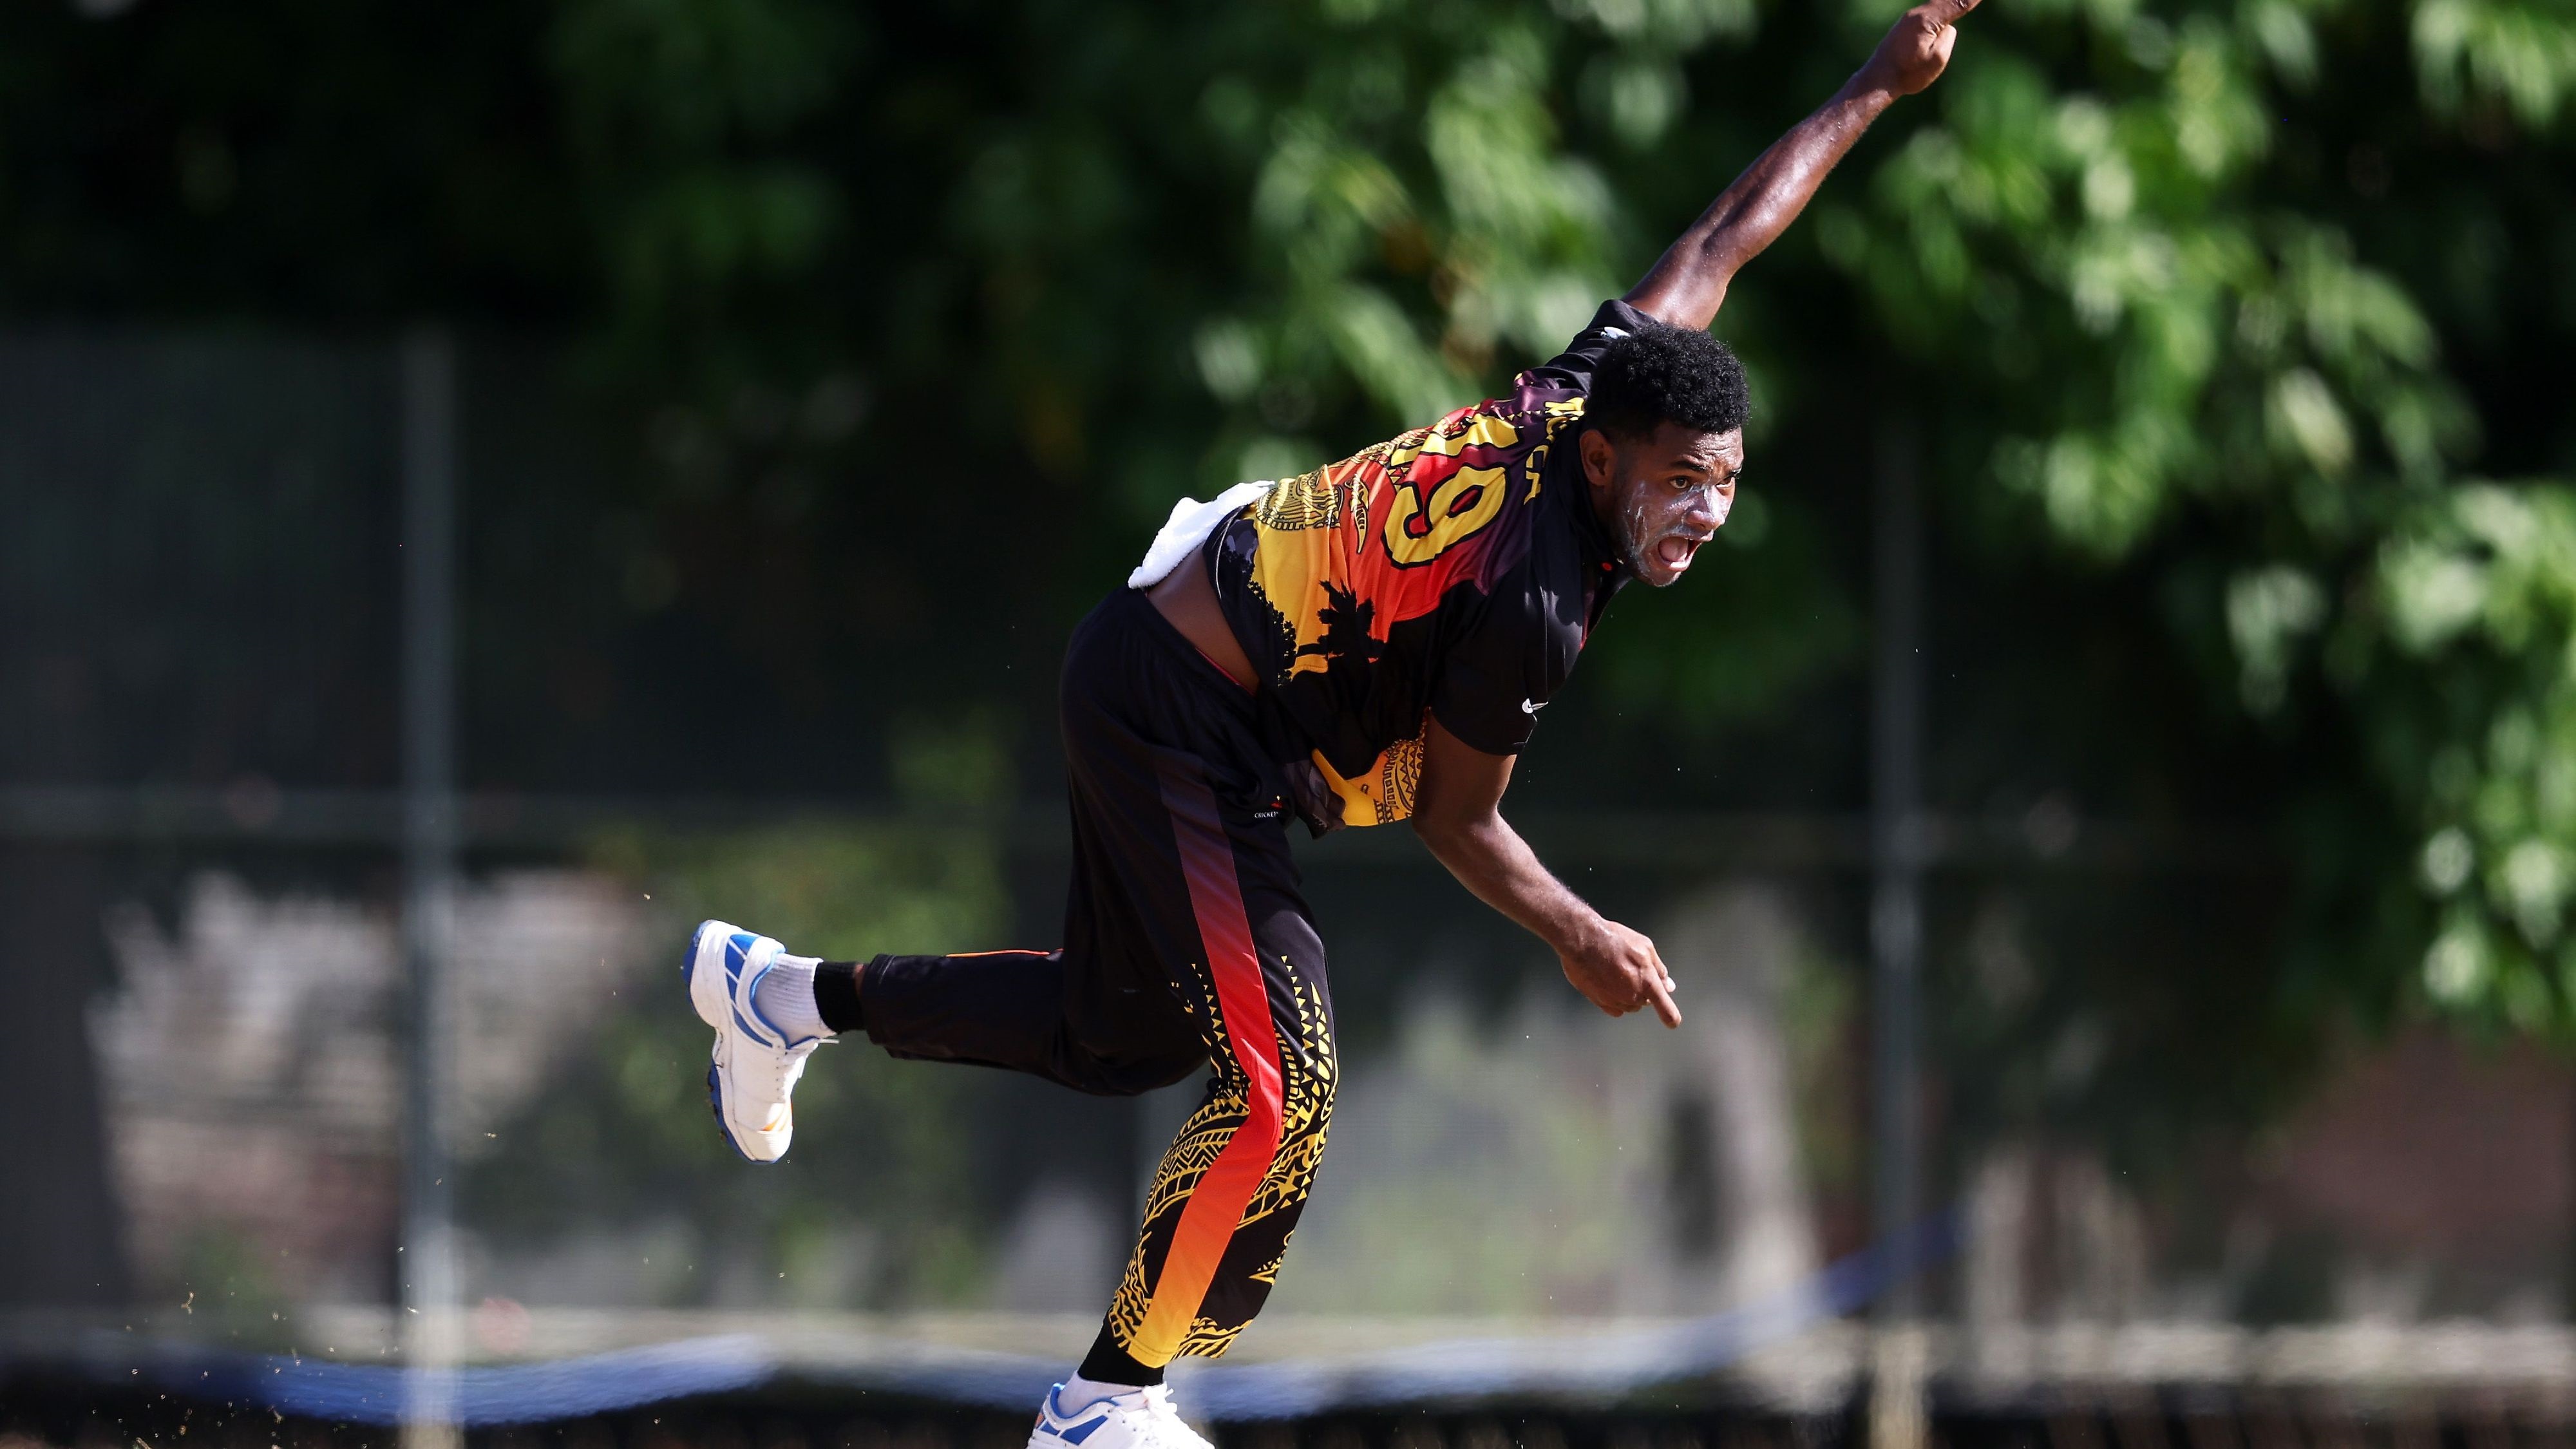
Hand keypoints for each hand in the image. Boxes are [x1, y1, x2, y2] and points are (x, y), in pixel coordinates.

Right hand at [1558, 918, 1681, 1027]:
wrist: (1581, 940)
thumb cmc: (1614, 939)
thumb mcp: (1644, 946)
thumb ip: (1658, 969)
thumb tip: (1668, 986)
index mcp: (1647, 981)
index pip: (1665, 1008)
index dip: (1671, 1017)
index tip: (1673, 1022)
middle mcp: (1632, 995)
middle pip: (1645, 1001)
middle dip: (1643, 989)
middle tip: (1631, 968)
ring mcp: (1615, 1000)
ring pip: (1630, 1005)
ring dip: (1628, 994)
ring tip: (1616, 971)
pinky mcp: (1599, 1002)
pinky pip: (1616, 1008)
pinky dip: (1616, 999)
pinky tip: (1608, 982)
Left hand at [1857, 0, 1982, 97]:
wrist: (1878, 79)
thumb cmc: (1908, 73)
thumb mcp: (1936, 59)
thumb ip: (1947, 37)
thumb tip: (1947, 27)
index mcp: (1926, 21)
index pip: (1956, 4)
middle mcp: (1916, 14)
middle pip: (1946, 0)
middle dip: (1959, 0)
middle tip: (1973, 0)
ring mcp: (1909, 18)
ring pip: (1936, 6)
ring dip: (1949, 4)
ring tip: (1955, 16)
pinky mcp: (1906, 25)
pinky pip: (1928, 12)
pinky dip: (1939, 9)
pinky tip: (1945, 8)